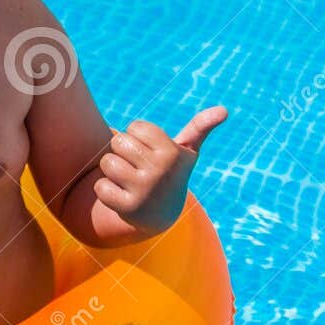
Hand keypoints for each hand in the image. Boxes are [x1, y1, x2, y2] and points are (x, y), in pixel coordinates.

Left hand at [91, 107, 227, 232]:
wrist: (160, 214)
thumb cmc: (170, 172)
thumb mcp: (186, 151)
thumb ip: (200, 128)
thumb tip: (224, 110)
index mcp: (172, 153)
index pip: (135, 127)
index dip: (137, 136)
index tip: (148, 151)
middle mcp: (160, 171)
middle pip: (118, 142)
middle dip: (122, 152)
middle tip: (136, 166)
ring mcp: (144, 191)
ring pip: (106, 162)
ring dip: (111, 170)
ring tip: (127, 179)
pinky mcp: (127, 208)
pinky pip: (99, 187)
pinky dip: (105, 190)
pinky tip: (120, 195)